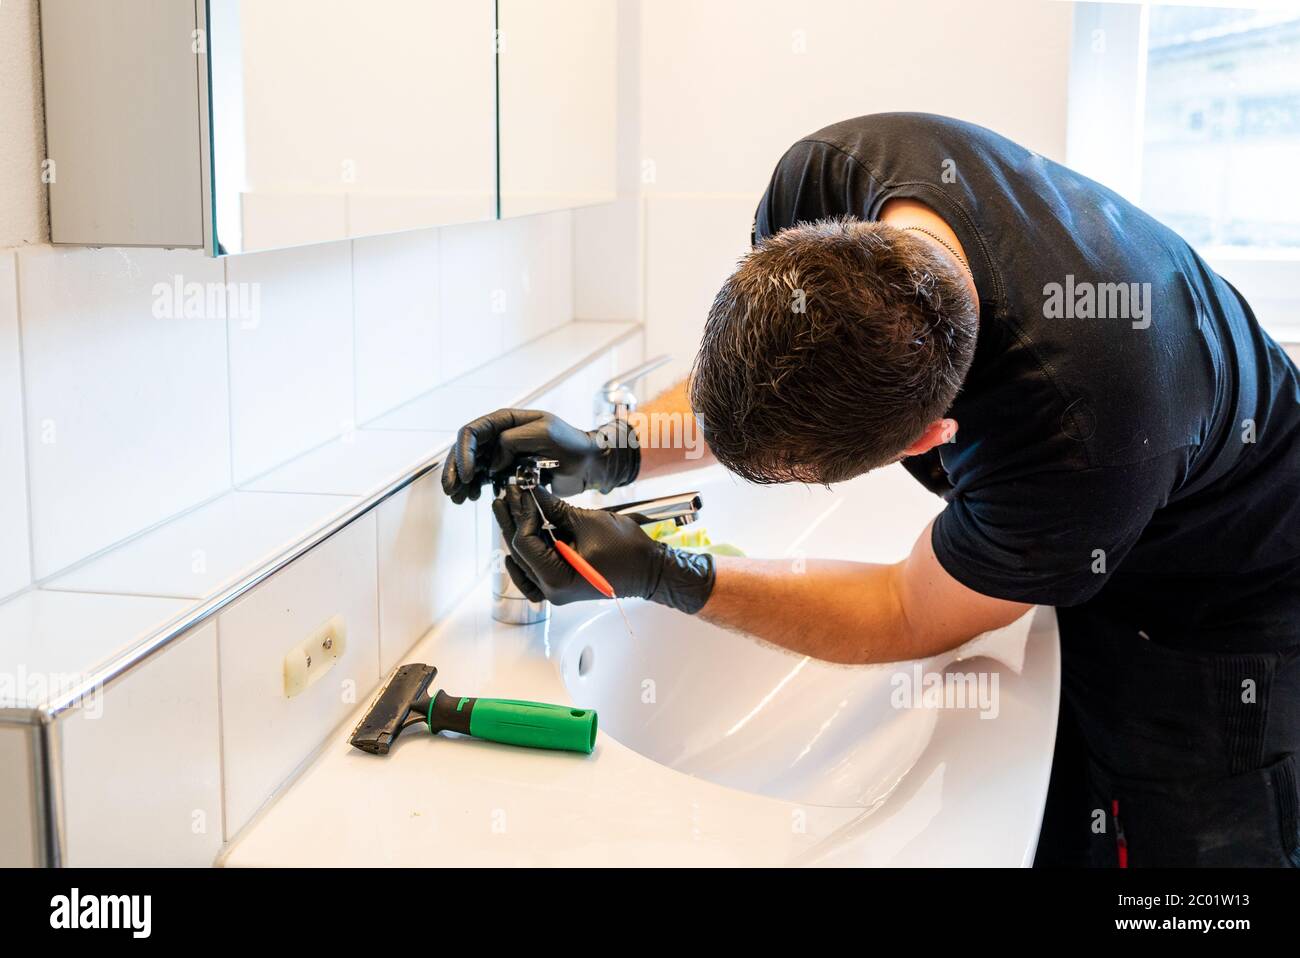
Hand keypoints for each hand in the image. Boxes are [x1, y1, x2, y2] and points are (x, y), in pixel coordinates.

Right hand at [441, 409, 638, 502]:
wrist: (589, 463)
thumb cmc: (571, 444)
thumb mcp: (544, 434)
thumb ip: (512, 442)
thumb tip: (490, 462)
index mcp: (506, 420)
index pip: (473, 432)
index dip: (463, 453)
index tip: (465, 474)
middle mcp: (501, 436)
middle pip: (467, 450)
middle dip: (456, 470)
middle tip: (451, 491)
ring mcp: (503, 454)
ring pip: (473, 466)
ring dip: (462, 482)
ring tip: (460, 499)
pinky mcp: (509, 472)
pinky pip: (485, 478)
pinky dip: (476, 488)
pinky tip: (473, 498)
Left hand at [493, 485, 714, 613]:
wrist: (649, 570)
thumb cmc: (628, 551)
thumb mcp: (588, 523)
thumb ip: (555, 509)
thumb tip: (533, 493)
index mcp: (557, 579)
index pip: (526, 543)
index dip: (522, 514)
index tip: (523, 492)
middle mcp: (552, 589)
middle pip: (520, 551)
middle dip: (513, 519)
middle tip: (506, 492)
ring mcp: (556, 589)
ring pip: (524, 559)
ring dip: (517, 532)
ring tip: (506, 506)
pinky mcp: (562, 582)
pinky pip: (533, 574)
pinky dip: (524, 558)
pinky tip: (514, 546)